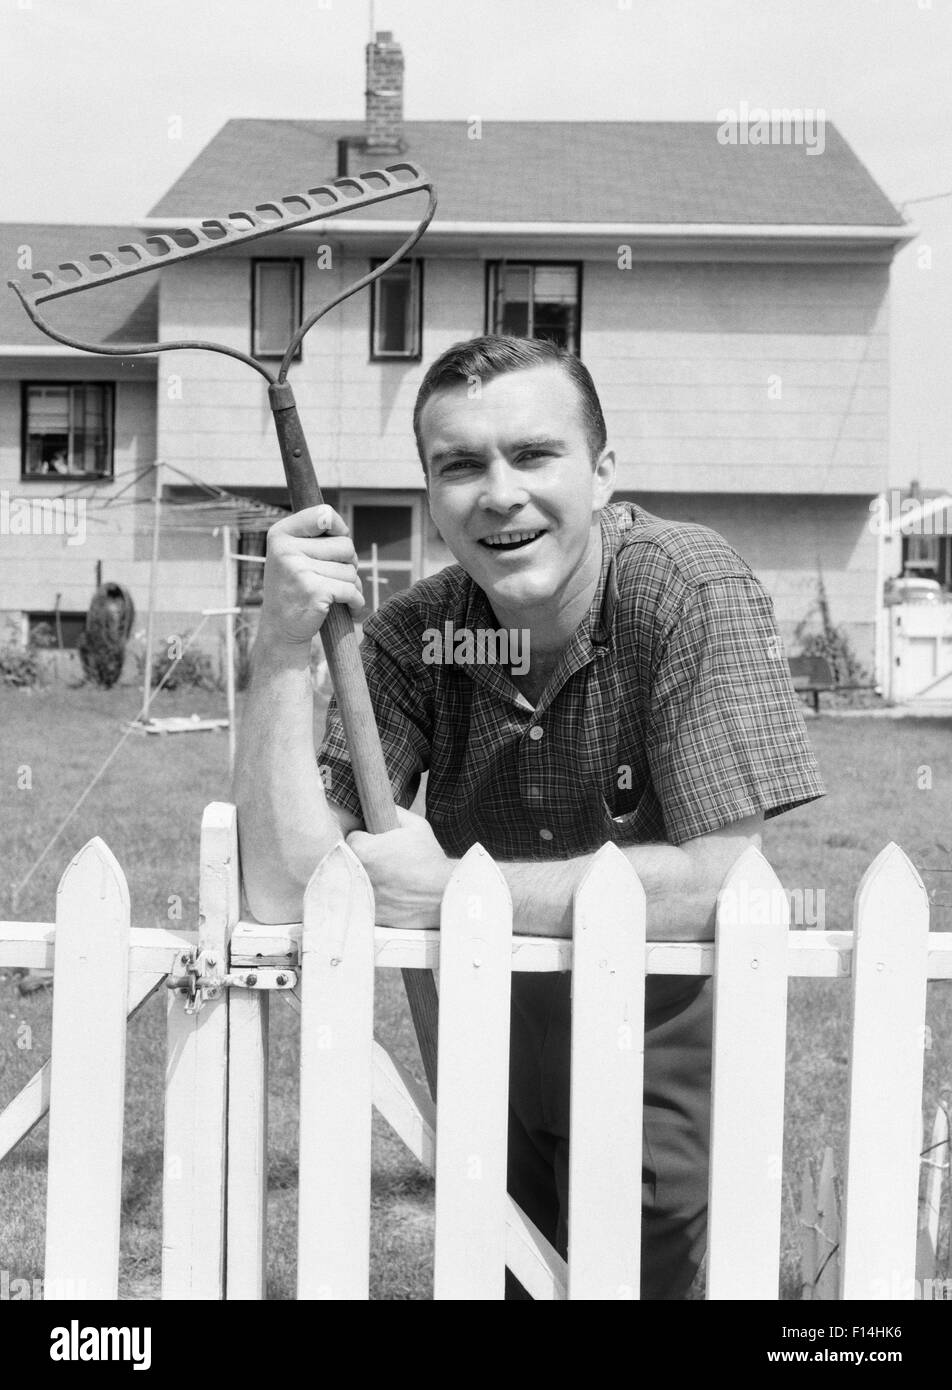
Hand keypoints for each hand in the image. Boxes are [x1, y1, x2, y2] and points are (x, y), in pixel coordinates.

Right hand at [259, 504, 364, 648]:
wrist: (280, 630)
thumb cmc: (293, 589)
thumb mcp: (292, 555)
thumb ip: (313, 537)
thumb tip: (340, 526)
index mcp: (280, 534)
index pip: (324, 514)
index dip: (340, 528)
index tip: (338, 540)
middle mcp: (286, 550)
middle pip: (345, 545)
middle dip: (348, 563)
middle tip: (334, 577)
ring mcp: (299, 570)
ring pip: (350, 570)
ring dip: (351, 585)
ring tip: (333, 594)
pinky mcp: (314, 591)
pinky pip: (352, 590)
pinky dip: (356, 601)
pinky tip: (349, 608)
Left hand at [346, 807, 454, 929]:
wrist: (442, 893)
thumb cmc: (429, 858)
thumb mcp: (416, 825)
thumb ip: (394, 811)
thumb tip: (381, 805)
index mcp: (364, 850)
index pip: (352, 838)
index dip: (366, 838)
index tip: (378, 842)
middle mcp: (357, 874)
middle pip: (348, 860)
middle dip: (361, 857)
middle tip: (381, 860)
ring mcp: (361, 896)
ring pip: (353, 881)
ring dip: (364, 877)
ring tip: (386, 877)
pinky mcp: (368, 913)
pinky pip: (362, 900)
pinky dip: (371, 896)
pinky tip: (388, 892)